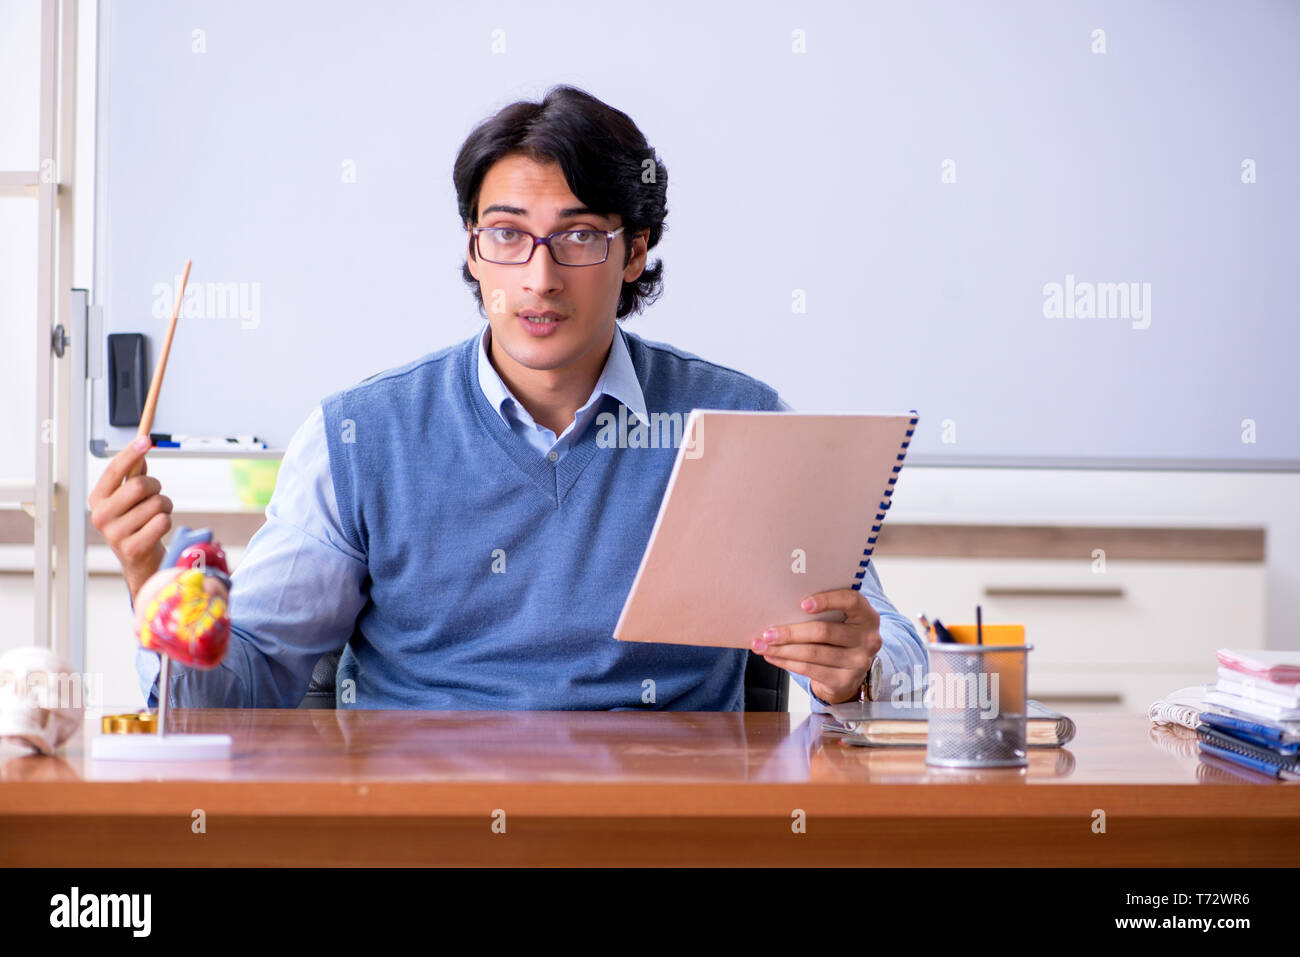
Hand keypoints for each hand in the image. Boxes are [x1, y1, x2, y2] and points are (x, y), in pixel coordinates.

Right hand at [88, 436, 173, 604]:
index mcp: (97, 499)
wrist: (139, 560)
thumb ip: (132, 475)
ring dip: (165, 506)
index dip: (131, 453)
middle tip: (156, 493)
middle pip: (140, 486)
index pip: (114, 471)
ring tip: (157, 515)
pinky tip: (157, 529)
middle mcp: (101, 516)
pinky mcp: (133, 548)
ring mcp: (115, 534)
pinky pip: (163, 522)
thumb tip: (141, 450)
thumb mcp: (129, 498)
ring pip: (157, 504)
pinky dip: (167, 522)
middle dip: (156, 486)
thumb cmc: (135, 523)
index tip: (146, 440)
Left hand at [752, 589, 881, 704]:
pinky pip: (809, 669)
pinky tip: (773, 657)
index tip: (802, 604)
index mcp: (867, 616)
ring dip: (783, 650)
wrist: (849, 670)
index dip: (827, 600)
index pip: (851, 601)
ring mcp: (858, 662)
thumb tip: (780, 606)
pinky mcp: (845, 680)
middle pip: (824, 631)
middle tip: (768, 632)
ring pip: (813, 653)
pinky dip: (787, 662)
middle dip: (791, 632)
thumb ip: (823, 611)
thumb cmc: (837, 636)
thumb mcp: (839, 620)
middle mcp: (867, 639)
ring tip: (763, 645)